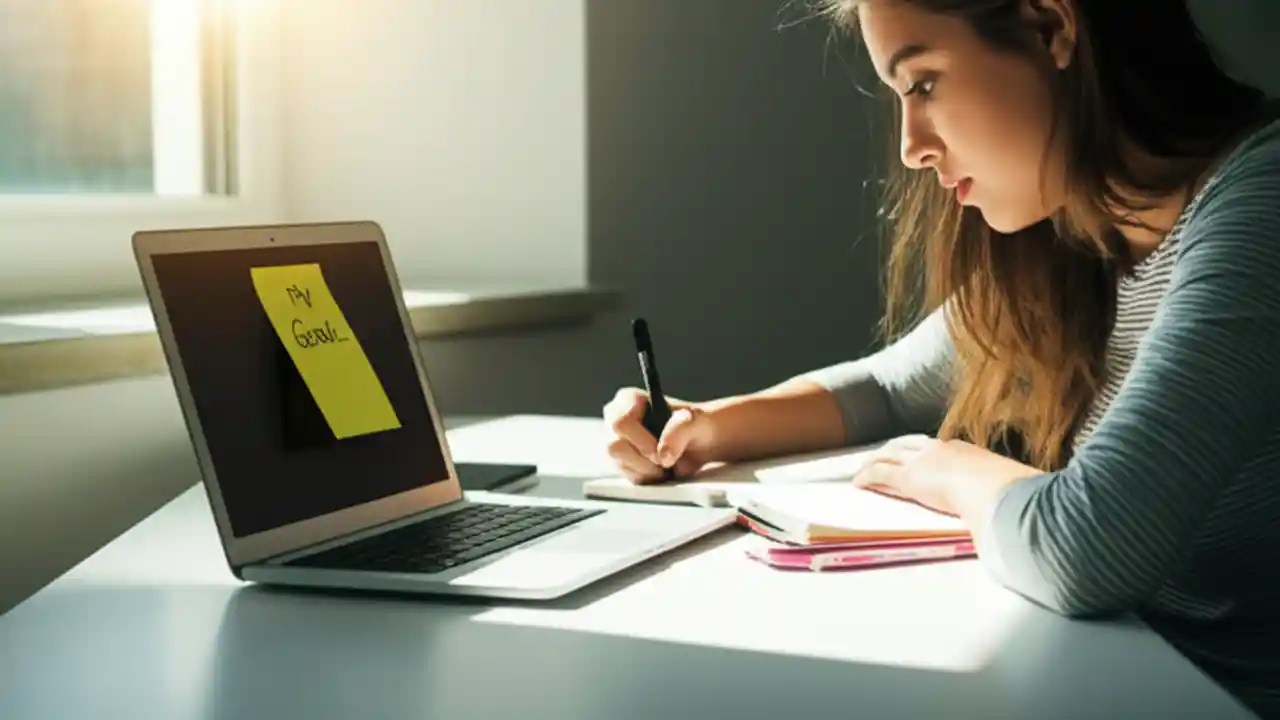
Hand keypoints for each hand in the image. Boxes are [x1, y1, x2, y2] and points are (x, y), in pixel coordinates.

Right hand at [602, 388, 717, 482]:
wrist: (701, 443)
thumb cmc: (695, 425)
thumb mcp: (694, 421)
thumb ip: (679, 431)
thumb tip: (663, 454)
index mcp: (628, 400)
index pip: (620, 422)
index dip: (640, 441)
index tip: (660, 452)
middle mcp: (616, 420)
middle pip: (615, 446)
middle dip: (643, 459)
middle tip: (665, 460)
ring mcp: (616, 442)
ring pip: (621, 464)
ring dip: (648, 469)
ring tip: (667, 462)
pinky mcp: (622, 463)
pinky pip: (628, 476)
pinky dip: (648, 477)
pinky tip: (660, 468)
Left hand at [853, 434, 1040, 516]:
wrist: (999, 491)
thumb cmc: (1012, 494)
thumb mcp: (1010, 490)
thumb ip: (1008, 496)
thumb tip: (1024, 506)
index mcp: (967, 452)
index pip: (939, 448)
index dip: (924, 452)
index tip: (920, 456)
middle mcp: (942, 450)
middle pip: (909, 445)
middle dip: (894, 450)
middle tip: (882, 455)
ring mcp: (924, 461)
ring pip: (890, 456)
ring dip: (876, 462)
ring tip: (864, 469)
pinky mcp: (909, 478)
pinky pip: (881, 474)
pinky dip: (868, 478)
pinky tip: (858, 483)